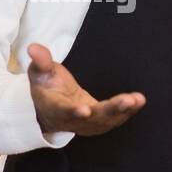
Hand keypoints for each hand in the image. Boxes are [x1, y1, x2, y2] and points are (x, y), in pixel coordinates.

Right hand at [27, 43, 144, 136]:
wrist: (48, 111)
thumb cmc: (45, 87)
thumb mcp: (39, 73)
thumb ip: (41, 61)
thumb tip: (33, 47)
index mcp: (55, 108)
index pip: (64, 111)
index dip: (73, 112)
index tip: (84, 110)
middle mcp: (72, 120)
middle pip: (93, 118)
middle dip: (111, 110)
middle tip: (127, 101)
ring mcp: (87, 124)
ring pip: (106, 120)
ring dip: (123, 111)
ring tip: (137, 100)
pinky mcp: (99, 122)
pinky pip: (114, 119)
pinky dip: (127, 112)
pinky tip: (138, 101)